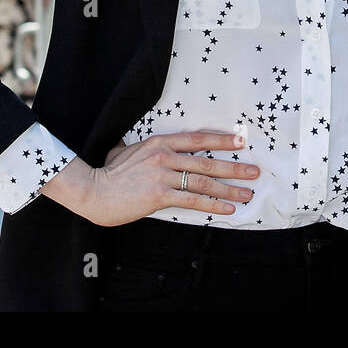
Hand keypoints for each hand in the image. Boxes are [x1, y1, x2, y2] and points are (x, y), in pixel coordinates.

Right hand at [78, 130, 260, 227]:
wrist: (93, 191)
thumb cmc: (108, 173)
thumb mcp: (126, 151)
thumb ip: (143, 149)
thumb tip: (142, 148)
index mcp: (159, 142)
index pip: (197, 138)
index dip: (221, 139)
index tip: (241, 141)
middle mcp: (164, 156)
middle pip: (207, 161)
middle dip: (235, 166)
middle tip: (255, 171)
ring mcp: (163, 176)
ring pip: (204, 181)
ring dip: (230, 188)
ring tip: (247, 193)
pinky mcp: (159, 196)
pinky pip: (193, 199)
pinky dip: (213, 204)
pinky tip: (228, 208)